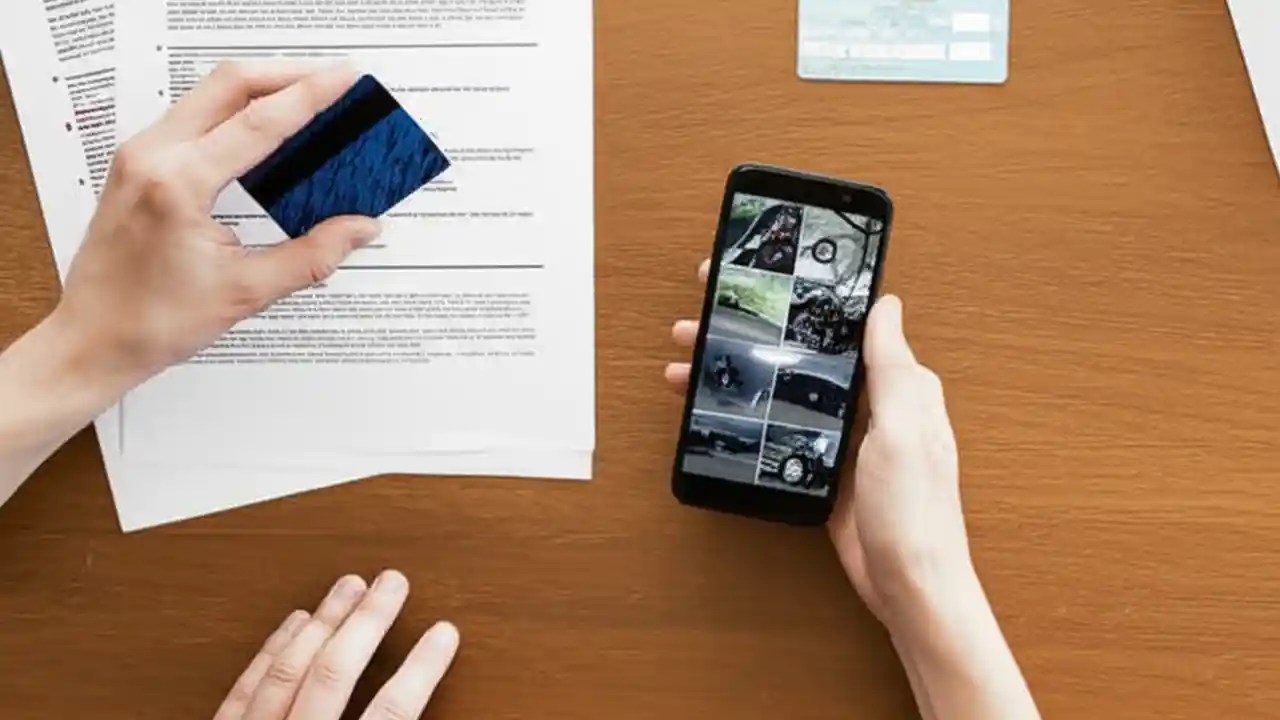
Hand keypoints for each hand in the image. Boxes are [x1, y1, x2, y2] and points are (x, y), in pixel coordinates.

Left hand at [57, 61, 381, 383]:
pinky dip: (235, 108)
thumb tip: (358, 228)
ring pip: (209, 92)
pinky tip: (263, 125)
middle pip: (229, 83)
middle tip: (332, 80)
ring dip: (261, 87)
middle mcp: (151, 157)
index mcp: (177, 186)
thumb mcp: (246, 291)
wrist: (94, 338)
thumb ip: (313, 255)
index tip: (343, 80)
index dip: (309, 96)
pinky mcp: (138, 161)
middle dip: (286, 74)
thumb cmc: (150, 320)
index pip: (258, 122)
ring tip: (305, 98)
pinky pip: (193, 114)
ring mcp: (139, 154)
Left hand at [214, 571, 459, 719]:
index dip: (422, 670)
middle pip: (334, 675)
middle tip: (392, 583)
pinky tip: (293, 624)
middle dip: (368, 621)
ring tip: (348, 586)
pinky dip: (271, 652)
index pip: (391, 714)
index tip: (444, 634)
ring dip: (322, 622)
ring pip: (288, 671)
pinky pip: (244, 689)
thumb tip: (432, 707)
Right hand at [665, 261, 972, 633]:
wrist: (908, 584)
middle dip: (749, 335)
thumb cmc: (915, 509)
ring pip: (781, 389)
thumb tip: (887, 305)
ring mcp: (842, 438)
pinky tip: (712, 409)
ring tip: (685, 363)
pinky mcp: (820, 469)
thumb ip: (892, 367)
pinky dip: (744, 416)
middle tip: (699, 319)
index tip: (755, 279)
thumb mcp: (905, 428)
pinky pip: (777, 430)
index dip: (799, 300)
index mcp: (896, 386)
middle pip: (800, 354)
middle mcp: (869, 406)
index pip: (842, 326)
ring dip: (735, 373)